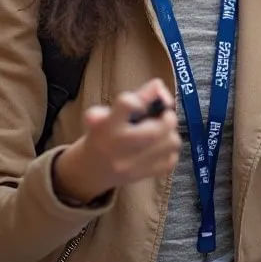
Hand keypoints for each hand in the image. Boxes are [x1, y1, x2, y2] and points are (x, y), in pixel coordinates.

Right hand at [53, 79, 180, 202]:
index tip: (145, 100)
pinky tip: (161, 146)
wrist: (90, 170)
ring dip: (171, 133)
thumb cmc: (100, 134)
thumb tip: (159, 84)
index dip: (142, 98)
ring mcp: (131, 165)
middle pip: (155, 131)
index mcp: (106, 125)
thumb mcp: (106, 112)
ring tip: (163, 131)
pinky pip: (170, 162)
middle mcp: (118, 147)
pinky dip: (170, 151)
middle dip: (167, 118)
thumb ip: (134, 96)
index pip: (127, 105)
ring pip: (169, 144)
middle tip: (165, 114)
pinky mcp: (142, 176)